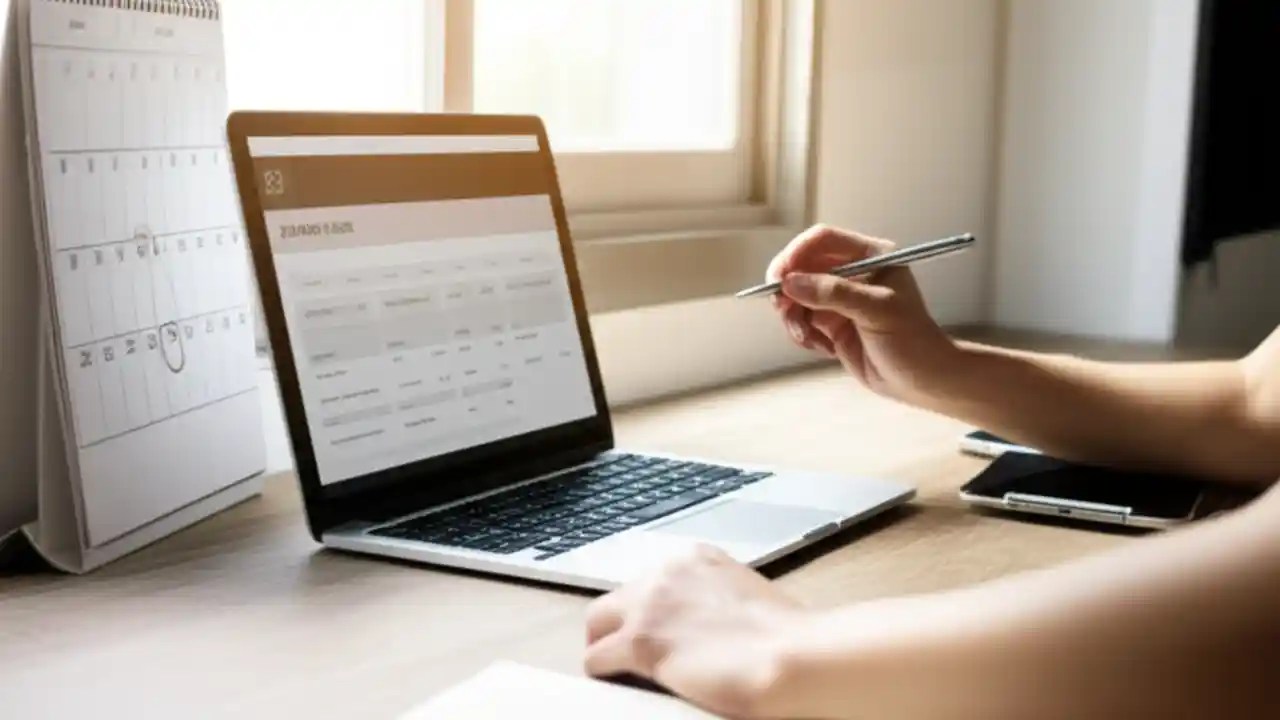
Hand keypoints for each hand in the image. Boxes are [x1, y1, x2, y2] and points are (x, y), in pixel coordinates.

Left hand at [584, 546, 805, 718]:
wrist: (792, 655)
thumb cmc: (790, 637)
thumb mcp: (748, 597)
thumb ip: (719, 601)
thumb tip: (712, 626)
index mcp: (696, 559)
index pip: (652, 580)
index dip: (652, 610)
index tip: (663, 632)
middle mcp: (667, 572)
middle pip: (618, 596)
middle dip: (619, 623)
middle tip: (629, 652)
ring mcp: (650, 604)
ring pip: (597, 621)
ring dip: (605, 645)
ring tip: (619, 671)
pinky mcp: (640, 641)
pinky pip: (595, 658)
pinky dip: (603, 673)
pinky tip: (616, 684)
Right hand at [767, 224, 957, 404]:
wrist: (921, 382)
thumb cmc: (910, 340)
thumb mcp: (876, 310)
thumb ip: (833, 293)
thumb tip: (790, 283)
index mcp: (869, 257)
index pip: (823, 240)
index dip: (797, 253)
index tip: (780, 277)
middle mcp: (852, 272)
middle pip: (803, 266)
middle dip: (789, 288)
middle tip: (782, 310)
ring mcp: (839, 299)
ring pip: (797, 296)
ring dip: (794, 316)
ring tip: (807, 338)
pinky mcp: (832, 324)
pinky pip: (802, 320)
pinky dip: (802, 333)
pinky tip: (820, 348)